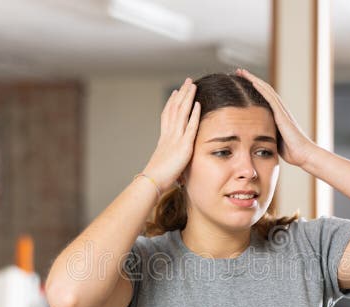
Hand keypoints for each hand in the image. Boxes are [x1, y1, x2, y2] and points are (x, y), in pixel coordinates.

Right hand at [143, 77, 200, 191]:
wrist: (152, 181)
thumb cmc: (157, 178)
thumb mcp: (165, 164)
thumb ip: (170, 158)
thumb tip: (172, 162)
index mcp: (164, 138)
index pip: (168, 115)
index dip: (172, 102)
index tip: (176, 91)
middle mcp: (169, 135)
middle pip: (175, 108)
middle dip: (182, 94)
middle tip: (187, 81)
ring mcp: (175, 139)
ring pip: (181, 112)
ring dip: (187, 97)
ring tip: (193, 85)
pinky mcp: (184, 146)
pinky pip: (190, 126)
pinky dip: (194, 114)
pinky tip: (197, 103)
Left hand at [235, 68, 318, 167]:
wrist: (303, 154)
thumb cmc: (291, 151)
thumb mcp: (274, 139)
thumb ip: (266, 133)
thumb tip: (253, 136)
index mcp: (277, 115)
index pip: (263, 97)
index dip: (252, 88)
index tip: (240, 82)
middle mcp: (280, 109)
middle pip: (264, 89)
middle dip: (251, 79)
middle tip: (239, 71)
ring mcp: (282, 111)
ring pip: (267, 90)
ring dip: (254, 80)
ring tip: (242, 72)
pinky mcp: (282, 115)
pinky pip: (271, 98)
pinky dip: (261, 89)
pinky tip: (253, 82)